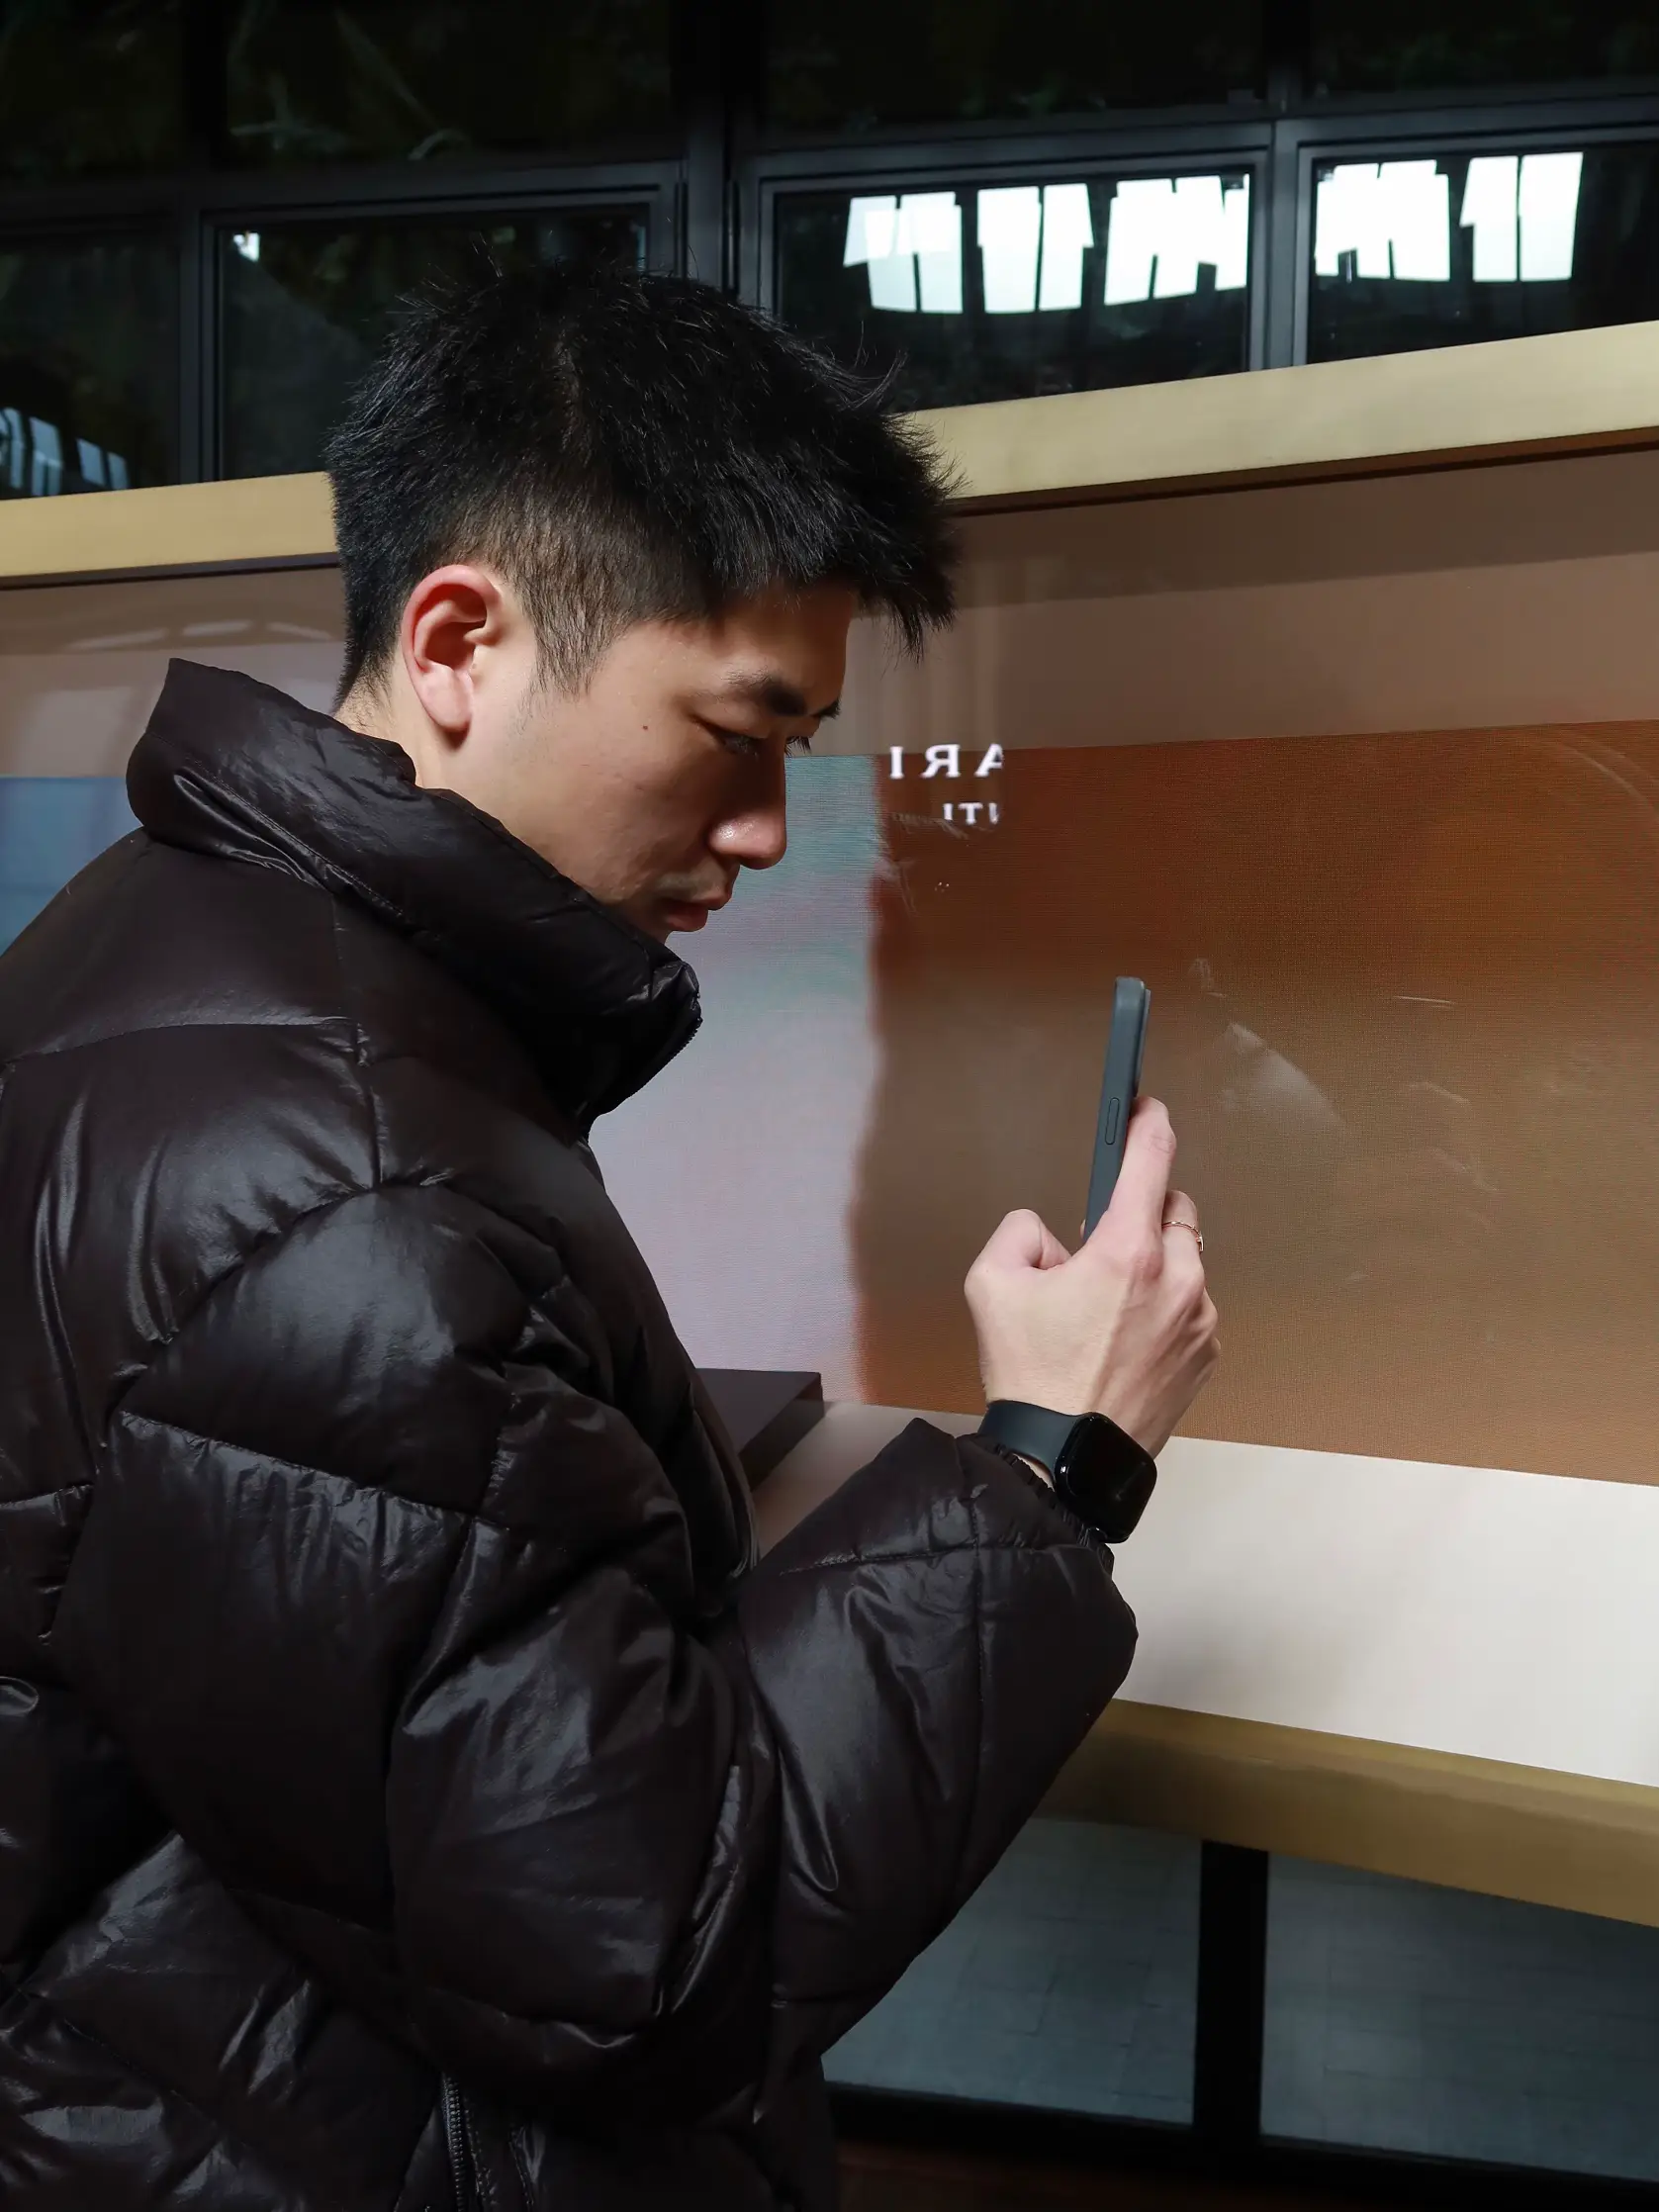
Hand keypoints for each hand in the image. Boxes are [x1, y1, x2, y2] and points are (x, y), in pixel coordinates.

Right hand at [964, 1099, 1219, 1456]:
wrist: (1065, 1459)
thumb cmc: (1030, 1374)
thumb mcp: (991, 1285)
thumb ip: (1020, 1232)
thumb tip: (1053, 1236)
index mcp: (1127, 1251)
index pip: (1150, 1159)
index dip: (1148, 1123)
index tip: (1146, 1107)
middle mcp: (1178, 1278)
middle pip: (1175, 1210)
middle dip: (1143, 1214)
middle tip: (1101, 1248)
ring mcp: (1200, 1319)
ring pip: (1186, 1262)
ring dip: (1156, 1266)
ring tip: (1109, 1310)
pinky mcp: (1207, 1354)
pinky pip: (1192, 1308)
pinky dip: (1166, 1308)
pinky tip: (1127, 1340)